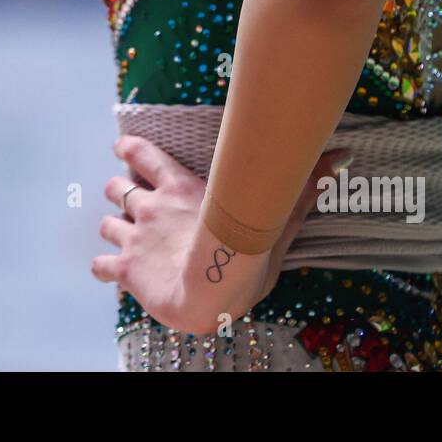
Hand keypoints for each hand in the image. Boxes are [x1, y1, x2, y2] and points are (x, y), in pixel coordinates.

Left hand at [91, 134, 348, 334]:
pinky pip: (100, 265)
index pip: (143, 155)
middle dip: (119, 191)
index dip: (129, 149)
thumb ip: (303, 187)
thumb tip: (340, 155)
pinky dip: (103, 267)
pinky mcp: (125, 270)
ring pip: (106, 222)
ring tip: (122, 237)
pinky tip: (112, 272)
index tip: (122, 148)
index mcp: (180, 189)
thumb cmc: (245, 255)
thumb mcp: (276, 219)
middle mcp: (151, 208)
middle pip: (116, 187)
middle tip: (129, 200)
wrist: (211, 293)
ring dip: (112, 227)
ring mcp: (134, 238)